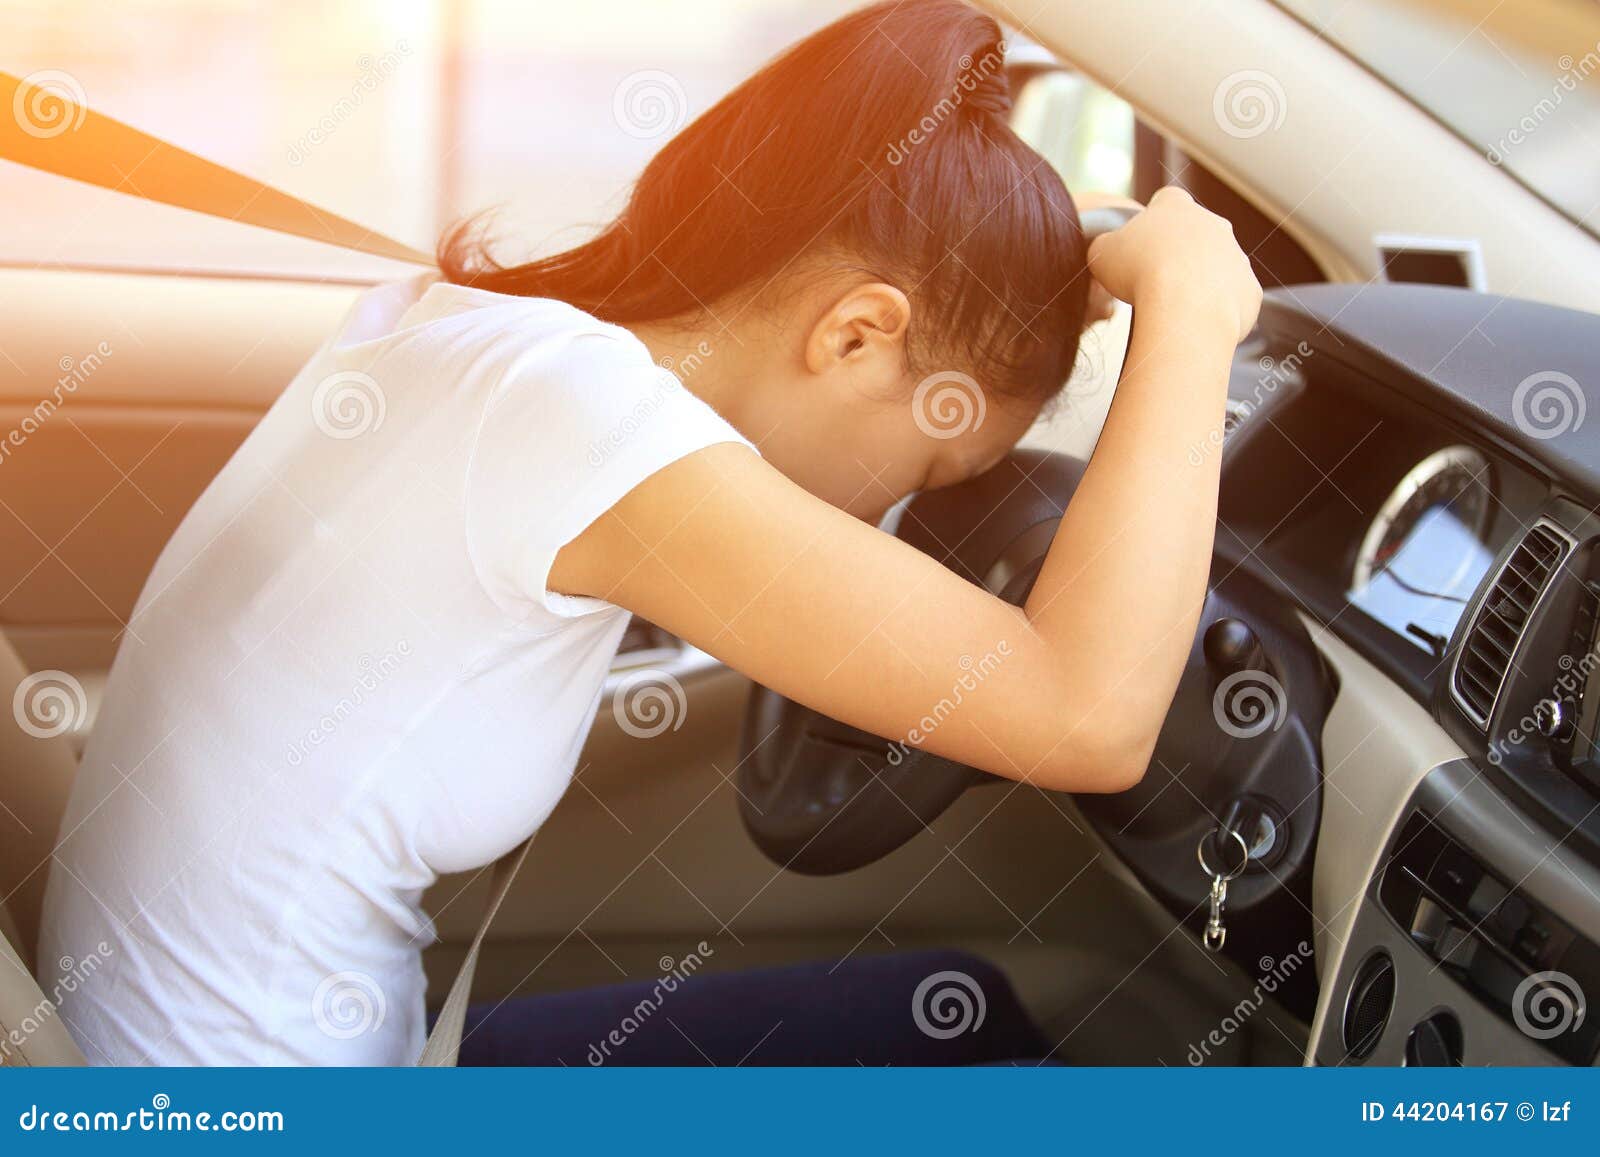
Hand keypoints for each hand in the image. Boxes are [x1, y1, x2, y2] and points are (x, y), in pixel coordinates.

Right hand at [1086, 186, 1261, 341]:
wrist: (1184, 309)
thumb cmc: (1139, 275)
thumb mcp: (1101, 253)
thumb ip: (1106, 245)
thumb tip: (1108, 250)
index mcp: (1176, 208)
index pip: (1165, 201)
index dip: (1152, 221)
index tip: (1141, 244)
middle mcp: (1213, 225)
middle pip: (1196, 233)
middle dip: (1179, 254)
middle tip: (1156, 280)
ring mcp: (1237, 257)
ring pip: (1218, 266)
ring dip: (1201, 282)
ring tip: (1176, 308)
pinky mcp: (1250, 289)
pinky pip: (1232, 298)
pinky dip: (1217, 309)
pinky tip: (1196, 323)